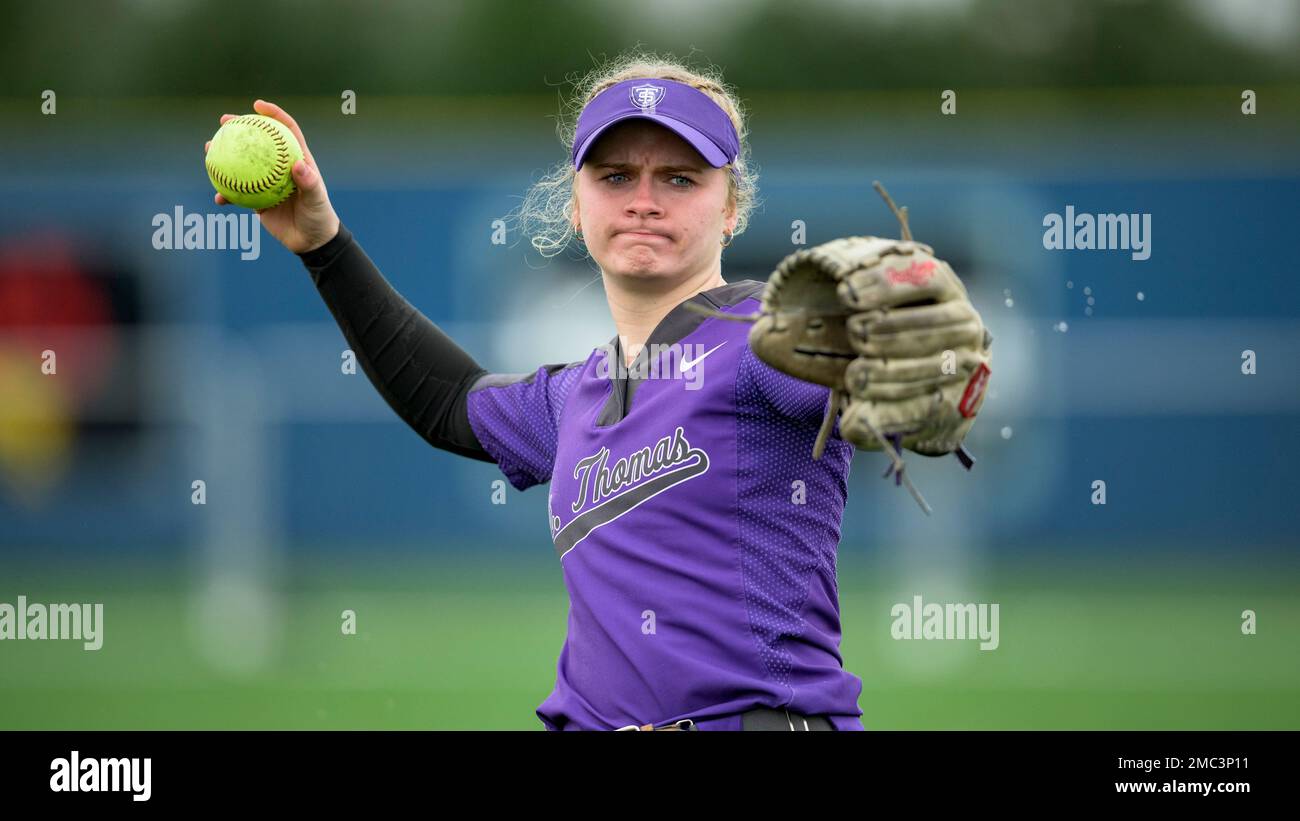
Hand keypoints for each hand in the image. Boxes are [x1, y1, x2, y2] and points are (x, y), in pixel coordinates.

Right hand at [205, 99, 340, 253]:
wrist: (311, 241)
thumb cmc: (319, 216)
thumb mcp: (317, 200)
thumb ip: (309, 183)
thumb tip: (298, 166)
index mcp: (297, 159)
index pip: (285, 129)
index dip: (273, 114)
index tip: (257, 105)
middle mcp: (279, 167)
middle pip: (258, 141)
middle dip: (240, 127)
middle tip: (224, 121)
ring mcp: (266, 181)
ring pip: (242, 164)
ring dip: (224, 155)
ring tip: (209, 148)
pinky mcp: (256, 198)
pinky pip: (236, 193)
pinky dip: (226, 194)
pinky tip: (218, 197)